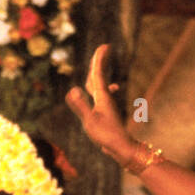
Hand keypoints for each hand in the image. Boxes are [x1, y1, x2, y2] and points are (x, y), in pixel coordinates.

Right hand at [65, 44, 131, 162]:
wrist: (121, 148)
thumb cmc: (106, 135)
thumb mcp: (90, 121)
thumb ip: (81, 105)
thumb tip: (72, 90)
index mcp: (101, 97)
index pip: (98, 74)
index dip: (99, 60)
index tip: (104, 46)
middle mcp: (106, 98)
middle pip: (100, 76)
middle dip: (100, 62)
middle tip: (103, 48)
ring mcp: (107, 105)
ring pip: (101, 85)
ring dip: (100, 73)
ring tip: (101, 64)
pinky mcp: (107, 112)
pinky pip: (103, 95)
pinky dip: (104, 87)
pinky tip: (112, 88)